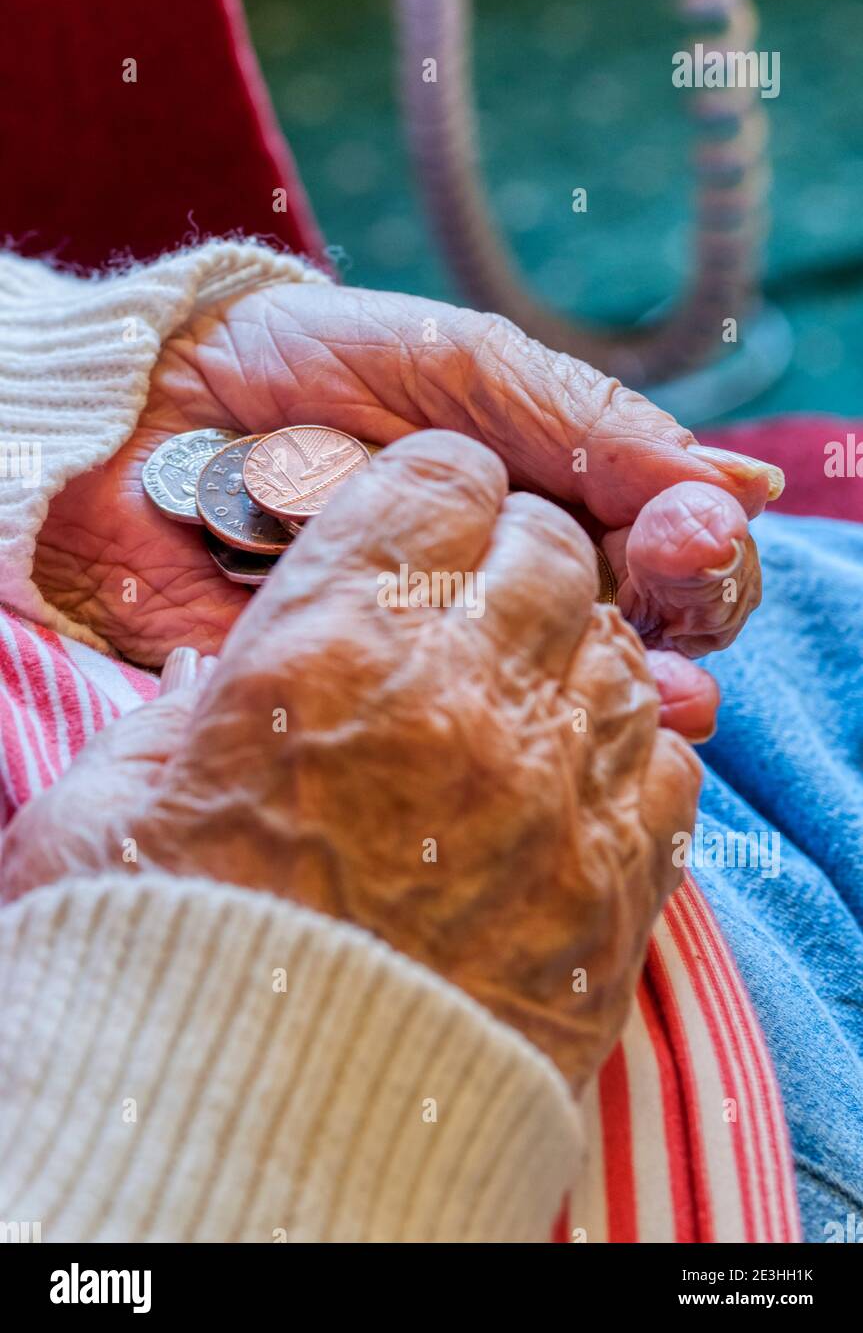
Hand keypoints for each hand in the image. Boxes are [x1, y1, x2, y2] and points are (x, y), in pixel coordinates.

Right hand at [6, 433, 701, 1087]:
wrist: (257, 1147)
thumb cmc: (159, 972)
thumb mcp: (106, 808)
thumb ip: (176, 711)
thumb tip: (223, 675)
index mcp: (325, 651)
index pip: (439, 480)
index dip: (435, 489)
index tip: (424, 521)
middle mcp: (458, 700)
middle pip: (548, 549)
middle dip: (513, 558)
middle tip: (474, 608)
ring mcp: (554, 794)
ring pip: (619, 648)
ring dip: (573, 656)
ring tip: (517, 704)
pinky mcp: (615, 888)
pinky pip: (668, 764)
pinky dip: (628, 755)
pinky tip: (567, 785)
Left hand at [33, 281, 780, 735]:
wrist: (151, 417)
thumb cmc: (307, 369)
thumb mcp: (465, 369)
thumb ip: (592, 430)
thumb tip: (741, 489)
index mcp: (551, 506)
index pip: (673, 555)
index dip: (701, 555)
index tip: (683, 535)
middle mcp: (516, 590)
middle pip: (646, 637)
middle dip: (683, 627)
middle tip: (666, 596)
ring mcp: (453, 653)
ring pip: (574, 705)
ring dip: (628, 701)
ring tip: (646, 692)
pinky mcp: (381, 707)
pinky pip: (466, 746)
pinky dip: (521, 744)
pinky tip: (546, 732)